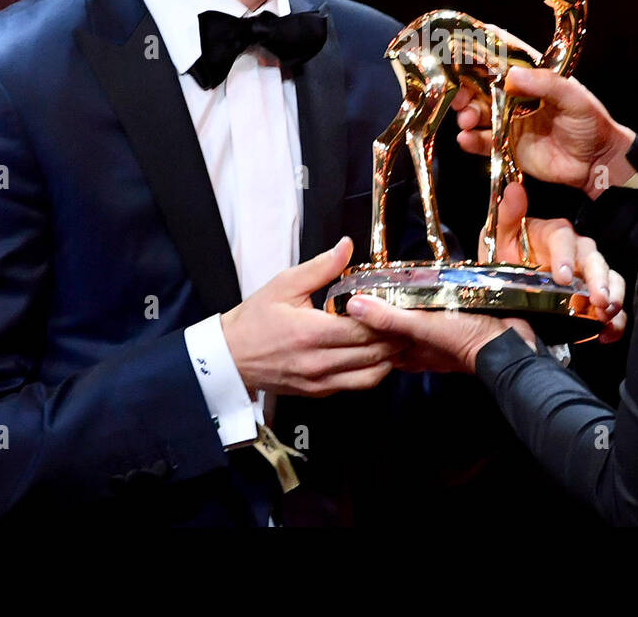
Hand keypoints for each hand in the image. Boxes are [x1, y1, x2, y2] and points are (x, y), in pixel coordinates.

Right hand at [220, 236, 405, 396]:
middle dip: (395, 337)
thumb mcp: (284, 285)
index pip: (363, 329)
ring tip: (398, 339)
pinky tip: (378, 354)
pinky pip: (356, 385)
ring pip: (370, 375)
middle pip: (374, 353)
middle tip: (409, 321)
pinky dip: (373, 371)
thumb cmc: (253, 321)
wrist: (229, 357)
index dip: (387, 318)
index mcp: (311, 332)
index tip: (399, 305)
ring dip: (389, 358)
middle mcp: (318, 361)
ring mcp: (320, 381)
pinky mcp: (319, 391)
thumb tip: (345, 247)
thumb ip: (321, 267)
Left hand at [345, 295, 536, 374]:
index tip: (346, 302)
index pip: (373, 339)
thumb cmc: (466, 340)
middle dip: (376, 314)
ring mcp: (436, 339)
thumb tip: (354, 306)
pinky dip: (424, 304)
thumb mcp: (422, 327)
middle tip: (362, 288)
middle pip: (389, 332)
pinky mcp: (453, 326)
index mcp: (407, 350)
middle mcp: (419, 347)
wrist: (507, 344)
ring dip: (401, 307)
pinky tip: (426, 292)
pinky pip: (431, 314)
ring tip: (389, 285)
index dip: (358, 324)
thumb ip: (389, 318)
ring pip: (410, 323)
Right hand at [453, 66, 637, 198]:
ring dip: (466, 113)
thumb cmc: (591, 123)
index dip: (481, 48)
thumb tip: (511, 74)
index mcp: (532, 76)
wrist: (596, 163)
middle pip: (480, 84)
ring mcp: (508, 120)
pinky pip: (482, 141)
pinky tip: (466, 138)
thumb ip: (545, 84)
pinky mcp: (505, 146)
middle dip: (464, 86)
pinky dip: (470, 139)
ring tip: (468, 120)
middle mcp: (515, 95)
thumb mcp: (573, 98)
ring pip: (477, 111)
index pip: (503, 55)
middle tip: (458, 95)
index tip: (458, 45)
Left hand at [481, 181, 626, 342]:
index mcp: (553, 236)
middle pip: (594, 258)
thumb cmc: (505, 263)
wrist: (504, 298)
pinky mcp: (593, 302)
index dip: (566, 254)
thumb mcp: (498, 239)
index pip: (565, 236)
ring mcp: (587, 278)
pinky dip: (616, 322)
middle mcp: (575, 254)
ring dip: (613, 295)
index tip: (562, 276)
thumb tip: (513, 189)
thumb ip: (507, 216)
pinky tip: (607, 333)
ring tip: (607, 313)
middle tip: (598, 299)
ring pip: (611, 280)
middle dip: (599, 279)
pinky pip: (613, 309)